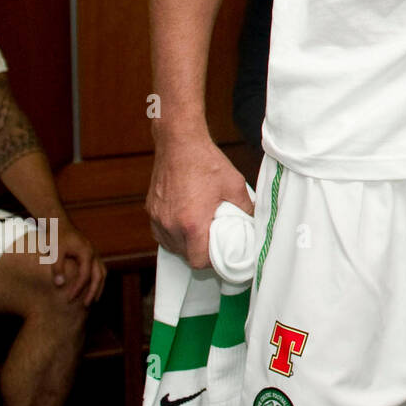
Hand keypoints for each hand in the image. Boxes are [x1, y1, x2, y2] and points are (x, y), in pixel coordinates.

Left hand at [50, 220, 105, 307]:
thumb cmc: (55, 237)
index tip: (69, 299)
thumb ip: (57, 268)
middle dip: (94, 291)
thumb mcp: (54, 252)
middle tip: (87, 305)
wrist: (59, 224)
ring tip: (94, 300)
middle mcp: (94, 254)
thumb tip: (59, 285)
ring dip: (99, 287)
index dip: (78, 289)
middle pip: (99, 276)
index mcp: (86, 253)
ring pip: (103, 273)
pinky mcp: (92, 255)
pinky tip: (92, 287)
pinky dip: (98, 280)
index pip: (85, 276)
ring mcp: (95, 254)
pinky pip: (100, 269)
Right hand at [147, 133, 253, 270]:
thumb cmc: (206, 162)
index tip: (221, 253)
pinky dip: (173, 234)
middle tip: (215, 242)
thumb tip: (255, 222)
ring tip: (201, 232)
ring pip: (171, 246)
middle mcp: (170, 224)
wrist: (179, 142)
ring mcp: (158, 217)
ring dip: (186, 245)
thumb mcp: (234, 185)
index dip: (211, 262)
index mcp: (192, 223)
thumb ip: (246, 208)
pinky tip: (185, 224)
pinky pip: (161, 233)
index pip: (198, 261)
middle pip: (185, 255)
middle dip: (200, 253)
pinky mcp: (151, 209)